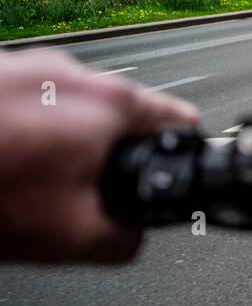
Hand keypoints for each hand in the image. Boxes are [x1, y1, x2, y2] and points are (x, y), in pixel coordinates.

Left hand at [0, 48, 199, 262]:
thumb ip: (125, 238)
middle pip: (117, 123)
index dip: (178, 161)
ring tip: (15, 185)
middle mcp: (72, 73)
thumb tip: (134, 235)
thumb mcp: (68, 238)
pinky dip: (14, 138)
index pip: (180, 123)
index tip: (162, 180)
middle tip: (65, 198)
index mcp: (109, 103)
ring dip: (52, 149)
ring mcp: (24, 67)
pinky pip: (20, 110)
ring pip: (64, 116)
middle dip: (100, 161)